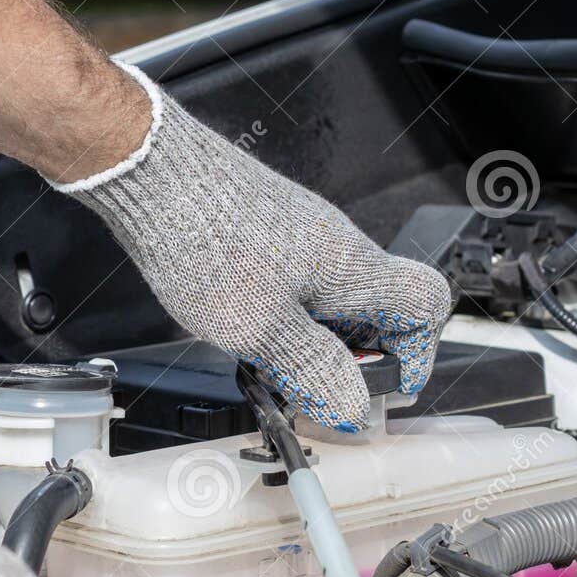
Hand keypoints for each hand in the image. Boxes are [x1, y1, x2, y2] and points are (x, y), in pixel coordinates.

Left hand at [54, 65, 454, 431]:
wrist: (150, 170)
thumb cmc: (204, 238)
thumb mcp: (262, 328)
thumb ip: (314, 370)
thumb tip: (354, 406)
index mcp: (355, 270)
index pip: (426, 305)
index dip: (415, 356)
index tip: (377, 391)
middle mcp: (340, 247)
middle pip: (378, 310)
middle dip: (350, 358)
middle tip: (310, 386)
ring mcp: (305, 235)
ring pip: (333, 300)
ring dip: (310, 339)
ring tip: (265, 358)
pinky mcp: (269, 230)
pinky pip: (297, 283)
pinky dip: (282, 315)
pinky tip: (239, 323)